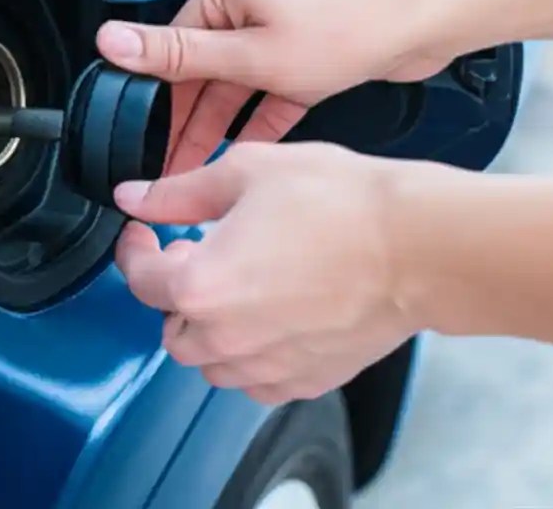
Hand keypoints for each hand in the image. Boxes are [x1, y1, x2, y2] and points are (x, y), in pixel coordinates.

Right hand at [96, 0, 454, 174]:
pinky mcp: (305, 53)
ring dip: (218, 127)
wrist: (423, 21)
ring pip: (235, 87)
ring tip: (194, 172)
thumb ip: (179, 57)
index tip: (140, 139)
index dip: (154, 99)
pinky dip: (257, 120)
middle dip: (185, 121)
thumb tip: (112, 40)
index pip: (172, 46)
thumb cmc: (348, 23)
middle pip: (201, 71)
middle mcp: (249, 2)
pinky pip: (269, 92)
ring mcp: (279, 27)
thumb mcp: (251, 53)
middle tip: (165, 169)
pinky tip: (241, 153)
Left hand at [112, 141, 421, 404]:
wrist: (416, 247)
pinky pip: (255, 379)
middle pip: (170, 326)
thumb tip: (136, 198)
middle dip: (174, 290)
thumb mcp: (248, 171)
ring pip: (209, 361)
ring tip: (240, 285)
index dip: (136, 248)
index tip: (146, 231)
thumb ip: (180, 192)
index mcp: (198, 286)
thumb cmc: (343, 205)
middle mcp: (224, 338)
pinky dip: (251, 354)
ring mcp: (265, 366)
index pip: (139, 278)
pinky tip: (272, 316)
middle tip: (198, 253)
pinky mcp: (303, 380)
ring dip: (210, 327)